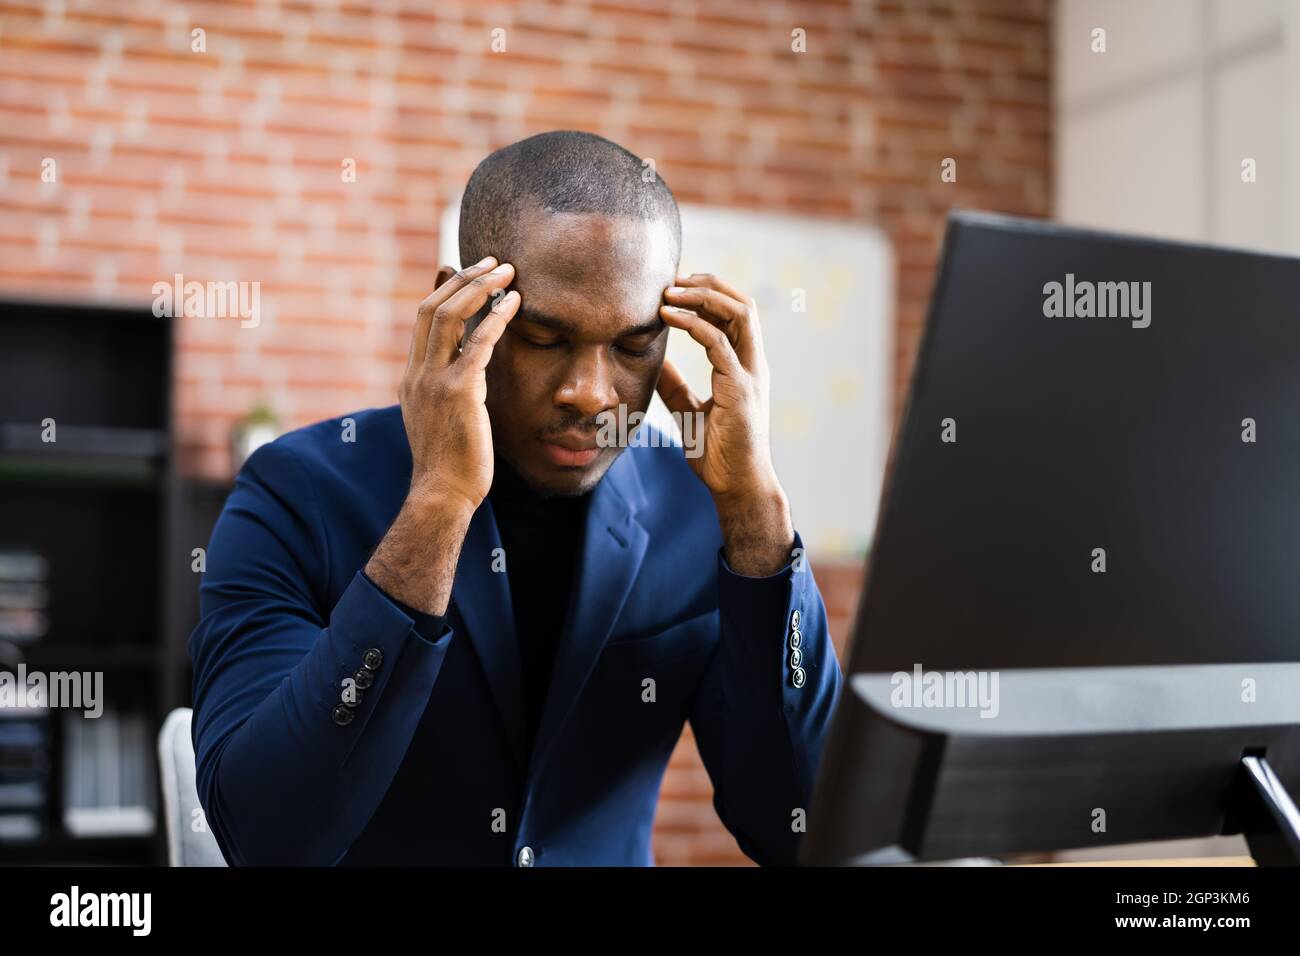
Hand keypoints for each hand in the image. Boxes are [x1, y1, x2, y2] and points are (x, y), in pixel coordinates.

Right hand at [365, 257, 519, 615]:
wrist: (442, 495)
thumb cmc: (450, 466)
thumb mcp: (441, 422)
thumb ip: (446, 395)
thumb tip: (464, 379)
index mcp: (411, 378)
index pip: (423, 319)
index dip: (445, 289)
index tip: (467, 271)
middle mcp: (417, 373)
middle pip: (433, 307)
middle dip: (463, 278)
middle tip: (492, 261)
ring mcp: (433, 381)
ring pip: (450, 315)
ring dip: (480, 287)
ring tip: (506, 271)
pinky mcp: (457, 391)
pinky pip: (478, 342)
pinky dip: (497, 317)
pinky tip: (517, 303)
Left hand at [657, 273, 794, 575]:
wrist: (736, 488)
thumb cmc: (717, 456)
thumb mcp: (689, 413)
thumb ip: (676, 387)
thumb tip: (654, 363)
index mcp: (744, 369)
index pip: (734, 315)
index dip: (708, 295)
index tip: (674, 288)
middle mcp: (753, 365)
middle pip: (742, 304)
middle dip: (708, 283)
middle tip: (672, 279)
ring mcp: (750, 374)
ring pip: (738, 312)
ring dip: (702, 294)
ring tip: (670, 290)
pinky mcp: (740, 388)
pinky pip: (718, 342)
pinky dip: (693, 322)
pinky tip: (667, 315)